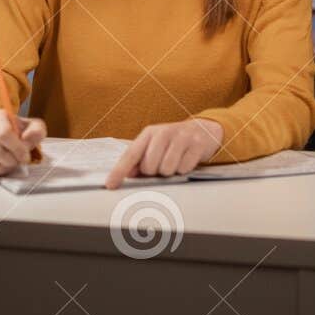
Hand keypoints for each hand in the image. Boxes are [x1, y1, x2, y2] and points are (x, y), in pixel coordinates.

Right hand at [0, 109, 46, 177]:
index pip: (3, 134)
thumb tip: (28, 138)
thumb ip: (36, 131)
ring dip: (3, 168)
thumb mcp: (32, 127)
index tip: (25, 157)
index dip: (17, 149)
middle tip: (17, 161)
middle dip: (11, 161)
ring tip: (8, 162)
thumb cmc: (16, 131)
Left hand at [105, 118, 224, 188]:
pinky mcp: (197, 144)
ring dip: (170, 171)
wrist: (203, 130)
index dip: (119, 171)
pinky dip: (184, 169)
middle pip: (149, 166)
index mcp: (149, 133)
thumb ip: (140, 160)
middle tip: (161, 165)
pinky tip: (186, 160)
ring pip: (167, 168)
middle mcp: (164, 132)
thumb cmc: (174, 142)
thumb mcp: (155, 146)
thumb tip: (129, 174)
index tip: (111, 185)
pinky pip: (184, 168)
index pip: (131, 154)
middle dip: (154, 172)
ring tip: (174, 163)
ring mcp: (181, 137)